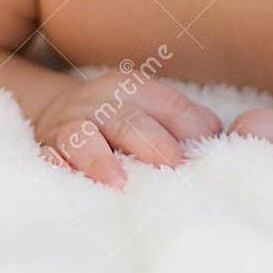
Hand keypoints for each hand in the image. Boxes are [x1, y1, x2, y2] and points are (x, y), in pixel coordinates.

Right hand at [34, 71, 222, 188]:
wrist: (57, 111)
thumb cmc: (123, 119)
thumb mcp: (154, 109)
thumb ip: (190, 124)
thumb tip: (226, 143)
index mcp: (136, 89)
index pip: (168, 105)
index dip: (188, 128)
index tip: (203, 157)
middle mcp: (102, 103)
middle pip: (129, 120)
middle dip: (152, 144)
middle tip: (173, 169)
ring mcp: (71, 126)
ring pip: (83, 137)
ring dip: (101, 160)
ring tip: (119, 183)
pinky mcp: (47, 150)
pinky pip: (48, 158)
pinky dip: (57, 170)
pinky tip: (69, 183)